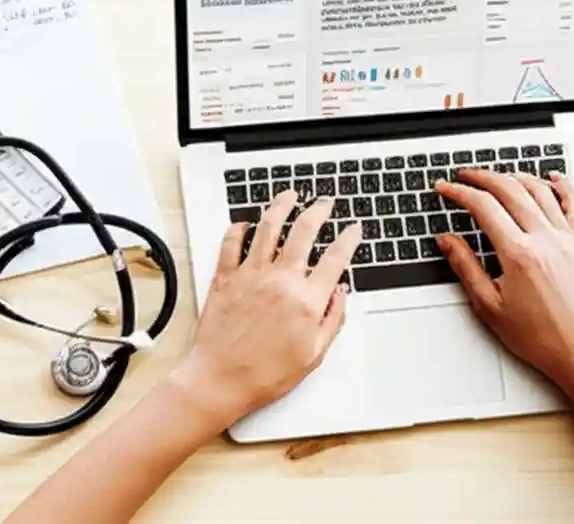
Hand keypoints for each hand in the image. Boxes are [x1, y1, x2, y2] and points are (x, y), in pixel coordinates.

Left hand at [170, 190, 361, 429]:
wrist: (219, 379)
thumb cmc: (263, 375)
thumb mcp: (313, 355)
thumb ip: (332, 320)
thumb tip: (341, 294)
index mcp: (306, 300)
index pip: (335, 259)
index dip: (349, 240)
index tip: (354, 229)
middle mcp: (280, 281)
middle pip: (303, 232)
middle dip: (318, 211)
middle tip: (324, 202)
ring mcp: (250, 276)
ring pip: (268, 228)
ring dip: (281, 206)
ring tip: (288, 195)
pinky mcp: (225, 278)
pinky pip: (231, 243)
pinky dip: (238, 229)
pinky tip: (244, 224)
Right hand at [435, 170, 573, 390]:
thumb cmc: (540, 337)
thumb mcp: (489, 305)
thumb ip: (466, 266)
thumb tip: (448, 241)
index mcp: (519, 254)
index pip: (484, 207)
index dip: (460, 193)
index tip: (446, 189)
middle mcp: (545, 240)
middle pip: (510, 190)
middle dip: (483, 177)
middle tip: (464, 176)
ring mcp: (566, 240)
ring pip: (540, 191)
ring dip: (515, 176)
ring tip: (497, 175)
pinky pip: (573, 205)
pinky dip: (562, 186)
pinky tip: (552, 179)